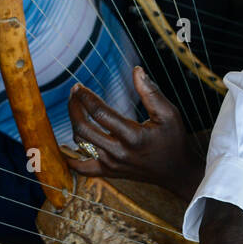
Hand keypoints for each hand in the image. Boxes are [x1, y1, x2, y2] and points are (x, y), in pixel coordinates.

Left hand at [64, 66, 204, 198]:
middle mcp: (119, 153)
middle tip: (74, 94)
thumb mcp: (169, 114)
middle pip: (83, 128)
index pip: (100, 113)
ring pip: (80, 144)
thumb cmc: (174, 140)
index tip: (78, 86)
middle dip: (74, 108)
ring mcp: (112, 165)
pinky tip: (65, 145)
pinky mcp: (110, 172)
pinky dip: (70, 157)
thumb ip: (151, 92)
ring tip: (76, 108)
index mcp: (133, 137)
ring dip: (74, 123)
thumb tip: (136, 70)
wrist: (177, 172)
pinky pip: (82, 168)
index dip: (85, 97)